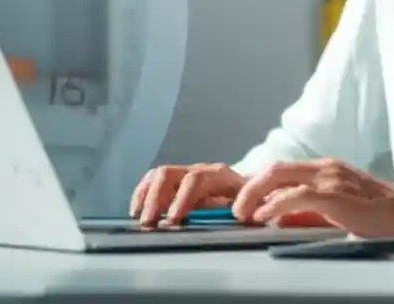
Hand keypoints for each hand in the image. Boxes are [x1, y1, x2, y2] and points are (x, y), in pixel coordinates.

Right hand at [128, 163, 247, 226]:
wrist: (256, 193)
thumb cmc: (252, 204)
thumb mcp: (249, 208)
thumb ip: (235, 213)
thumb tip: (222, 219)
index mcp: (221, 176)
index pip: (196, 180)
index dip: (182, 199)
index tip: (172, 219)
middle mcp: (202, 170)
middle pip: (171, 173)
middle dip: (156, 198)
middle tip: (149, 222)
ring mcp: (188, 174)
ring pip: (159, 175)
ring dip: (146, 196)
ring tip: (140, 217)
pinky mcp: (178, 182)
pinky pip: (154, 181)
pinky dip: (143, 194)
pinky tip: (137, 211)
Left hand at [230, 158, 393, 239]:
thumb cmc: (379, 215)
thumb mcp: (337, 209)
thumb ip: (308, 210)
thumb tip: (276, 217)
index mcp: (325, 169)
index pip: (281, 169)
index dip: (256, 184)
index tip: (241, 202)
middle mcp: (325, 168)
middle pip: (274, 168)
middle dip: (247, 186)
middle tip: (234, 209)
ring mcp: (331, 178)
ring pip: (280, 175)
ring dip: (254, 193)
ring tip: (241, 213)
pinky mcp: (336, 195)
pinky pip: (297, 194)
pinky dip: (275, 203)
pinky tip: (263, 216)